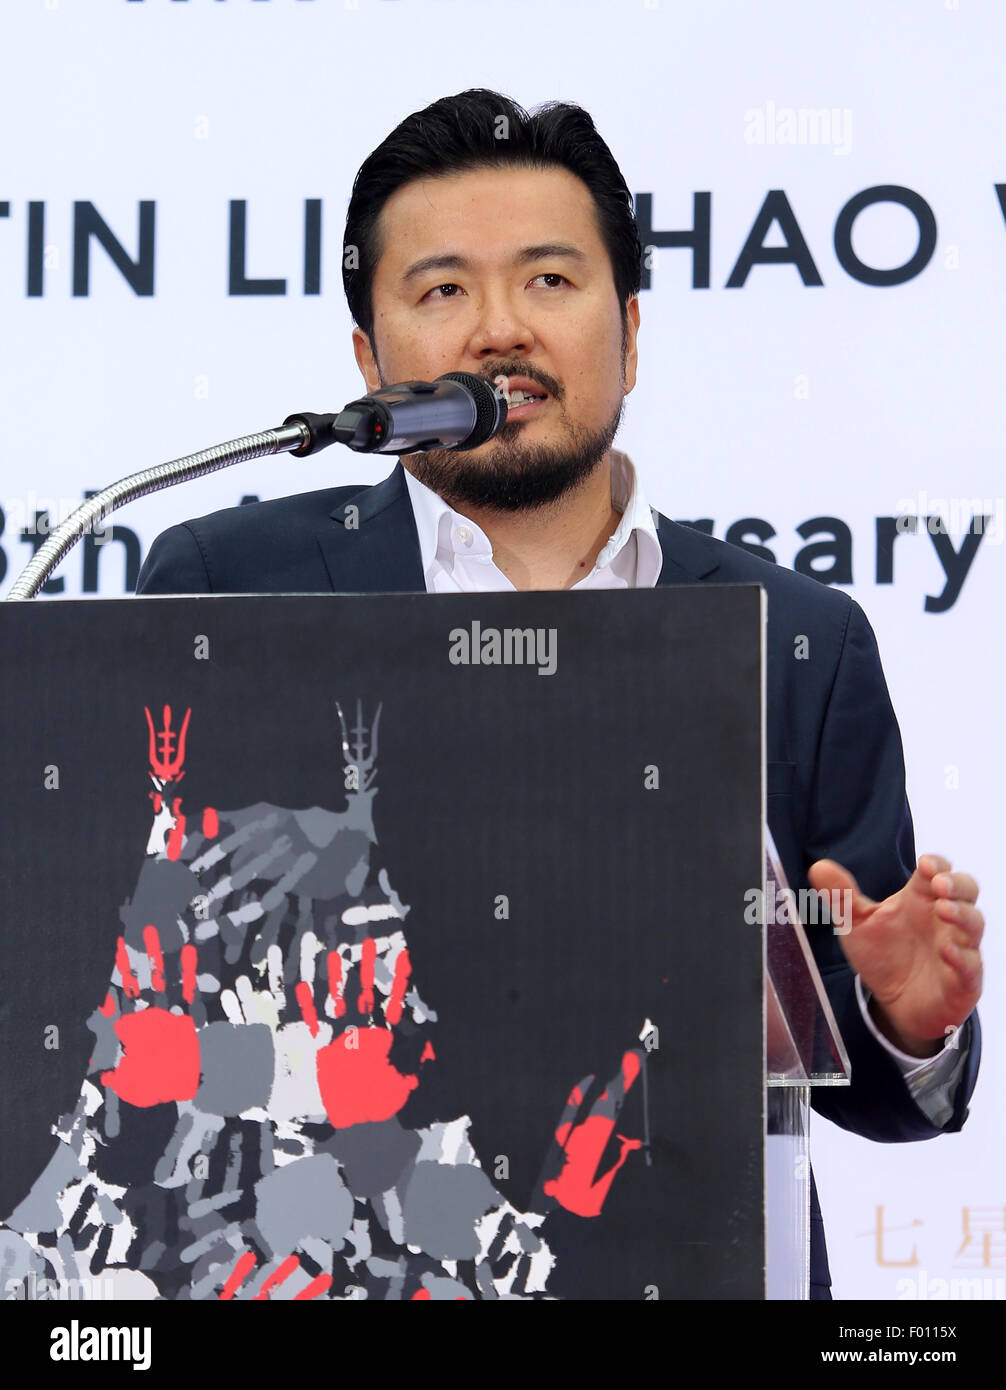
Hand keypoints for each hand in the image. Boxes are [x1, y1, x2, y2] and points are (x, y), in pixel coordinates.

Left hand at [807, 854, 982, 1055]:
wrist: (894, 1004)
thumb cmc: (883, 955)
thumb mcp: (856, 925)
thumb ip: (841, 897)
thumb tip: (818, 866)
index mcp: (920, 900)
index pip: (938, 871)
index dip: (937, 864)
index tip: (924, 864)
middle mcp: (943, 920)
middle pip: (966, 890)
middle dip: (957, 884)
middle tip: (939, 884)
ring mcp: (958, 948)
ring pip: (974, 924)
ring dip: (963, 915)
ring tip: (944, 910)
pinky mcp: (962, 981)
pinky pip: (972, 967)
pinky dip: (963, 958)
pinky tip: (947, 952)